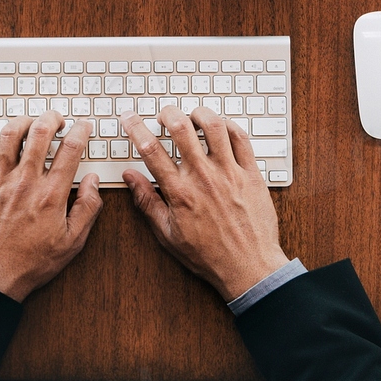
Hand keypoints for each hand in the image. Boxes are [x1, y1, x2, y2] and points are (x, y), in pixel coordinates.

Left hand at [0, 112, 102, 301]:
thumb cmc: (29, 262)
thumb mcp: (71, 242)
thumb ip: (88, 208)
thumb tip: (93, 181)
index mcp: (51, 194)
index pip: (70, 148)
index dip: (80, 130)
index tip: (83, 127)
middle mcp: (25, 182)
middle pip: (40, 132)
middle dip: (52, 118)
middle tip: (57, 119)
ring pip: (9, 135)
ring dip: (23, 121)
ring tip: (31, 123)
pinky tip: (1, 141)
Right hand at [121, 106, 288, 301]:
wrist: (248, 267)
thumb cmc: (209, 255)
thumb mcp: (168, 234)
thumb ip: (147, 201)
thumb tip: (129, 177)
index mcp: (180, 191)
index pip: (151, 150)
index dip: (136, 128)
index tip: (129, 117)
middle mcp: (203, 176)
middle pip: (181, 128)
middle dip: (168, 113)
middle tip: (164, 115)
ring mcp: (229, 172)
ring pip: (214, 125)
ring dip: (199, 113)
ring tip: (192, 115)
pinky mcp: (251, 172)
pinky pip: (241, 137)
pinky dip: (229, 125)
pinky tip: (221, 127)